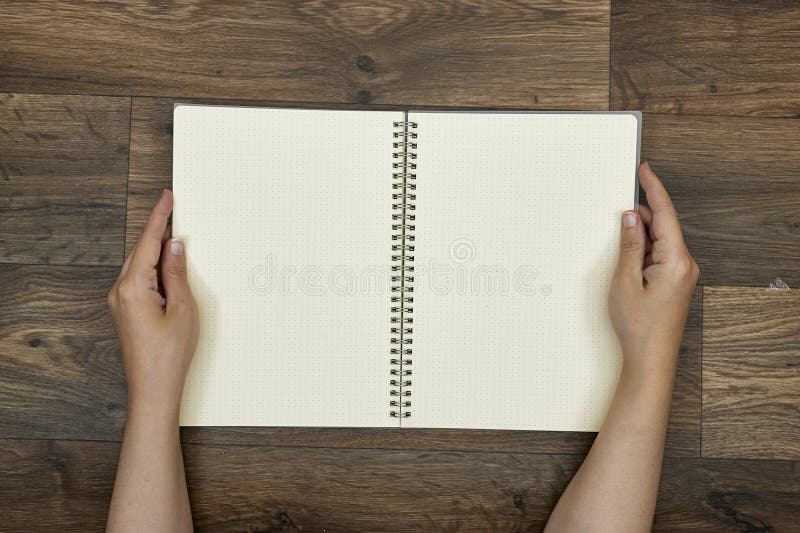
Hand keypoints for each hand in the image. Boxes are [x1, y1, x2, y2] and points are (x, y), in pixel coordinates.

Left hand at [108, 189, 197, 420]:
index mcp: (133, 287)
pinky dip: (153, 269)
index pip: (148, 242)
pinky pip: (138, 280)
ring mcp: (120, 302)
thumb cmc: (169, 354)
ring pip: (139, 265)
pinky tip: (168, 270)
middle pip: (141, 251)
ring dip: (158, 253)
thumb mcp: (183, 309)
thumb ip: (177, 273)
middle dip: (159, 233)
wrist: (153, 389)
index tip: (166, 197)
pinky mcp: (125, 312)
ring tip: (179, 245)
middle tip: (177, 213)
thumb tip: (175, 247)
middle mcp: (120, 292)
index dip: (159, 217)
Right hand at [608, 162, 698, 378]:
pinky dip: (644, 249)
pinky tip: (629, 255)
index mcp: (676, 261)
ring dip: (641, 234)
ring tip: (620, 241)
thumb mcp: (624, 281)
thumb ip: (630, 245)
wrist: (650, 359)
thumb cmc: (638, 326)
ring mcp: (681, 274)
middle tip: (617, 207)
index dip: (654, 189)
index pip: (665, 214)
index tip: (645, 170)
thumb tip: (631, 218)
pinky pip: (660, 254)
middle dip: (641, 214)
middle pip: (663, 225)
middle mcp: (684, 265)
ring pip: (660, 240)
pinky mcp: (675, 282)